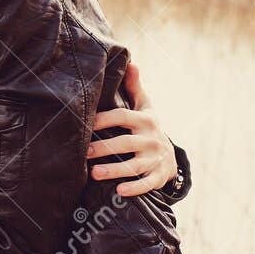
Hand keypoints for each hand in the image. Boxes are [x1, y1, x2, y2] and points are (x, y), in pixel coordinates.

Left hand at [87, 60, 178, 196]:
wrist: (171, 156)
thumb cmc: (148, 128)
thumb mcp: (145, 108)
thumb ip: (135, 88)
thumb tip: (132, 62)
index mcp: (144, 120)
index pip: (122, 116)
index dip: (104, 119)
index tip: (85, 122)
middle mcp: (150, 139)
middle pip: (125, 143)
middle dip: (104, 148)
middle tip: (84, 153)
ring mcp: (155, 158)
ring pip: (134, 165)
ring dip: (115, 170)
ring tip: (95, 173)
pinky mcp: (159, 176)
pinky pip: (147, 183)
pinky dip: (135, 187)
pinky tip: (120, 191)